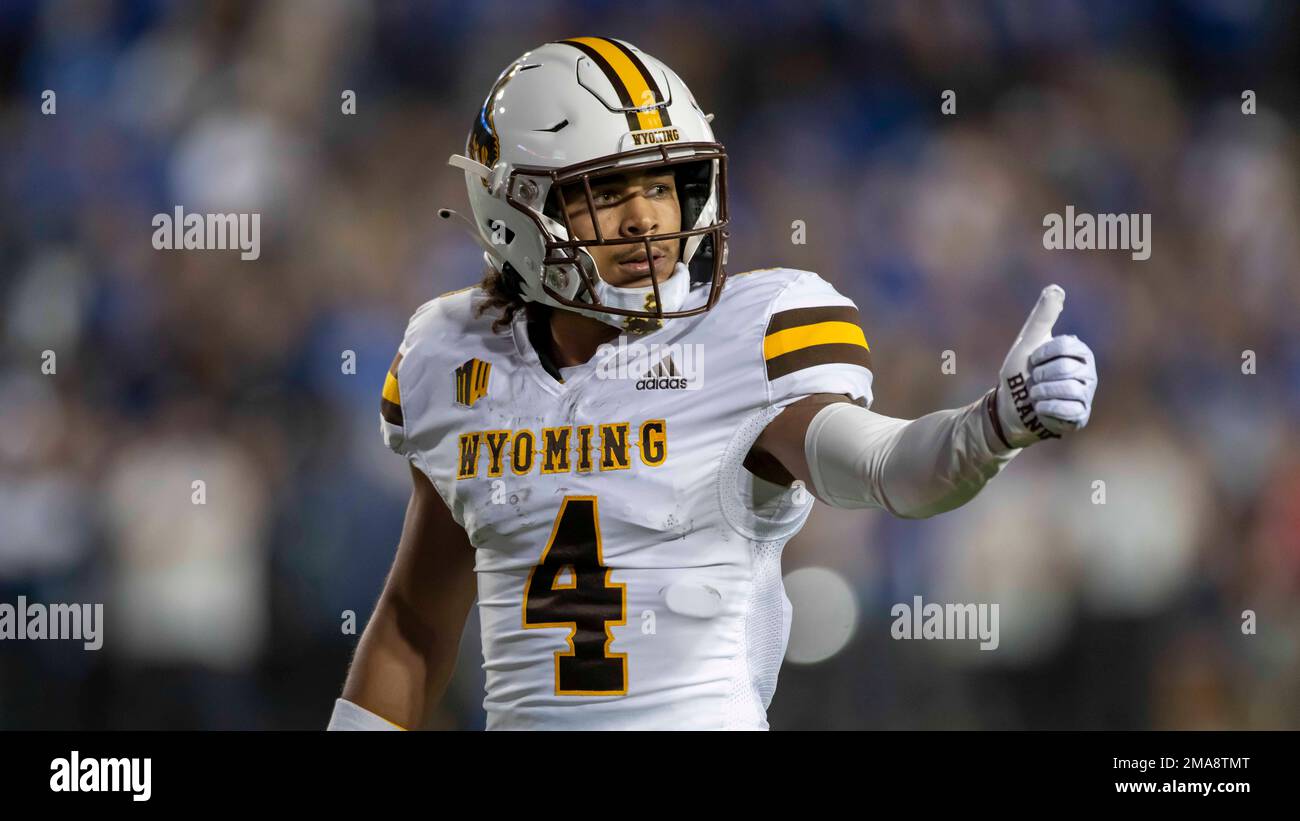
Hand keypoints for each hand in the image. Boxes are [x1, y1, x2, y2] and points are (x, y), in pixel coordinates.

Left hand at [990, 285, 1097, 447]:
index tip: (1032, 360)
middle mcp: (1088, 372)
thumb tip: (1056, 289)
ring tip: (1035, 395)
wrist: (1009, 409)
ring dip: (1041, 393)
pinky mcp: (1080, 416)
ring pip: (1067, 389)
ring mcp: (1086, 395)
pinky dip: (1046, 409)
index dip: (1042, 354)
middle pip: (1066, 369)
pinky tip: (1040, 408)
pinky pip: (1067, 410)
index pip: (1066, 345)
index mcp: (1079, 352)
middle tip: (1034, 381)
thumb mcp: (1027, 343)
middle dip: (1040, 376)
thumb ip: (1042, 318)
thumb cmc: (1019, 374)